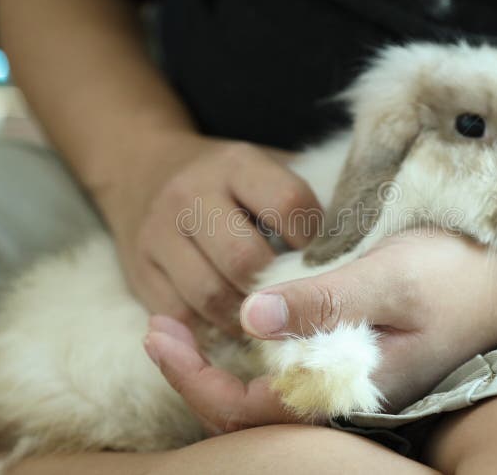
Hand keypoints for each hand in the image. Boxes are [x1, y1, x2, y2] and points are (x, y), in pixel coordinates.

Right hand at [97, 130, 319, 334]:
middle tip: (298, 305)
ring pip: (211, 295)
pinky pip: (180, 317)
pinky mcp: (138, 271)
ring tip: (271, 324)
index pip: (288, 204)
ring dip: (247, 320)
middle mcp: (191, 194)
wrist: (142, 169)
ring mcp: (157, 234)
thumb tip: (358, 245)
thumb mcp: (266, 168)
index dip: (313, 241)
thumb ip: (306, 200)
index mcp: (236, 164)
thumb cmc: (228, 180)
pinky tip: (234, 329)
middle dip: (279, 290)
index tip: (324, 262)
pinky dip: (211, 332)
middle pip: (245, 259)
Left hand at [144, 230, 496, 432]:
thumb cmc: (456, 273)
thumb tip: (249, 321)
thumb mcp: (388, 277)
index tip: (161, 335)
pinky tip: (239, 323)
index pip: (253, 411)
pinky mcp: (357, 359)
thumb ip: (323, 302)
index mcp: (350, 387)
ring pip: (269, 396)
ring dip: (219, 366)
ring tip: (182, 328)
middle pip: (252, 413)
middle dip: (196, 376)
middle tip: (159, 329)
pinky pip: (291, 374)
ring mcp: (351, 380)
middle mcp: (345, 395)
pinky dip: (252, 356)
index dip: (197, 380)